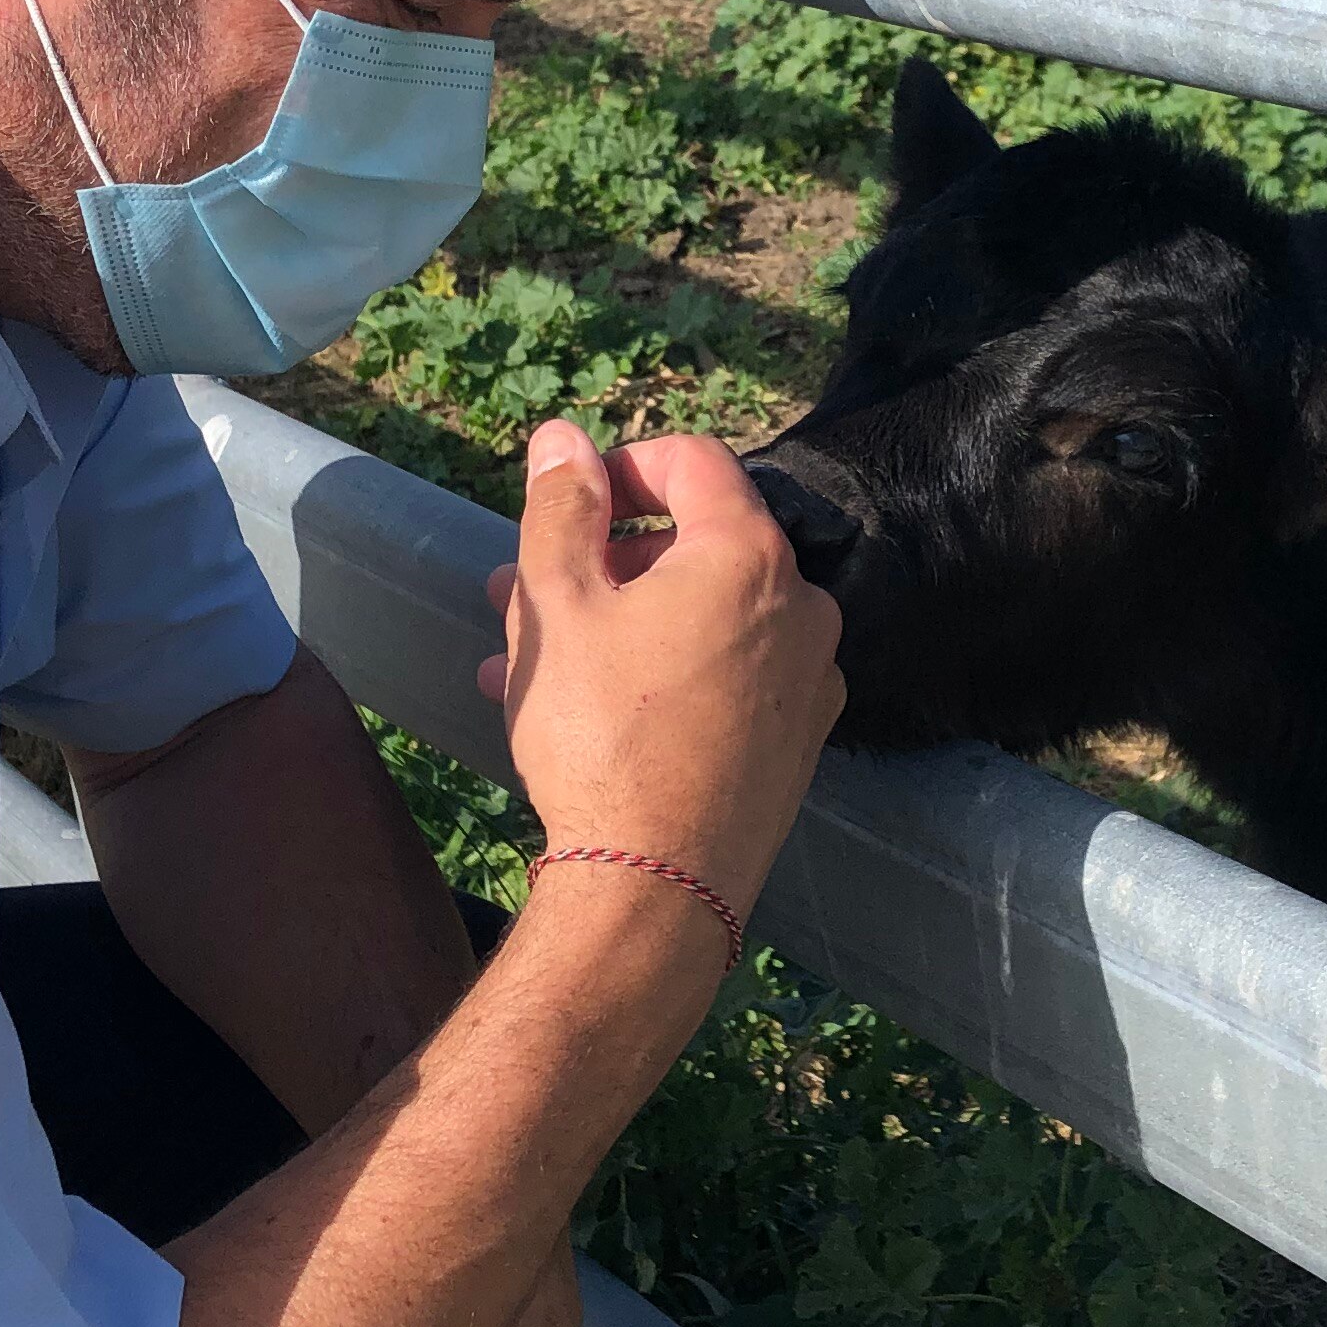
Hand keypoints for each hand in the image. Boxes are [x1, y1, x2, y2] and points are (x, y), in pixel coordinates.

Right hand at [478, 421, 840, 918]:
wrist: (657, 887)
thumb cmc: (602, 736)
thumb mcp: (558, 607)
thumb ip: (561, 508)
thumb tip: (563, 439)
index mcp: (750, 556)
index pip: (692, 462)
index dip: (620, 466)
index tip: (566, 501)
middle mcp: (801, 608)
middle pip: (695, 547)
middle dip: (602, 560)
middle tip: (519, 590)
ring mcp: (808, 680)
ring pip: (700, 620)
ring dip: (614, 623)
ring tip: (519, 656)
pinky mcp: (796, 741)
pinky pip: (722, 678)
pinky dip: (658, 674)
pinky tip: (579, 710)